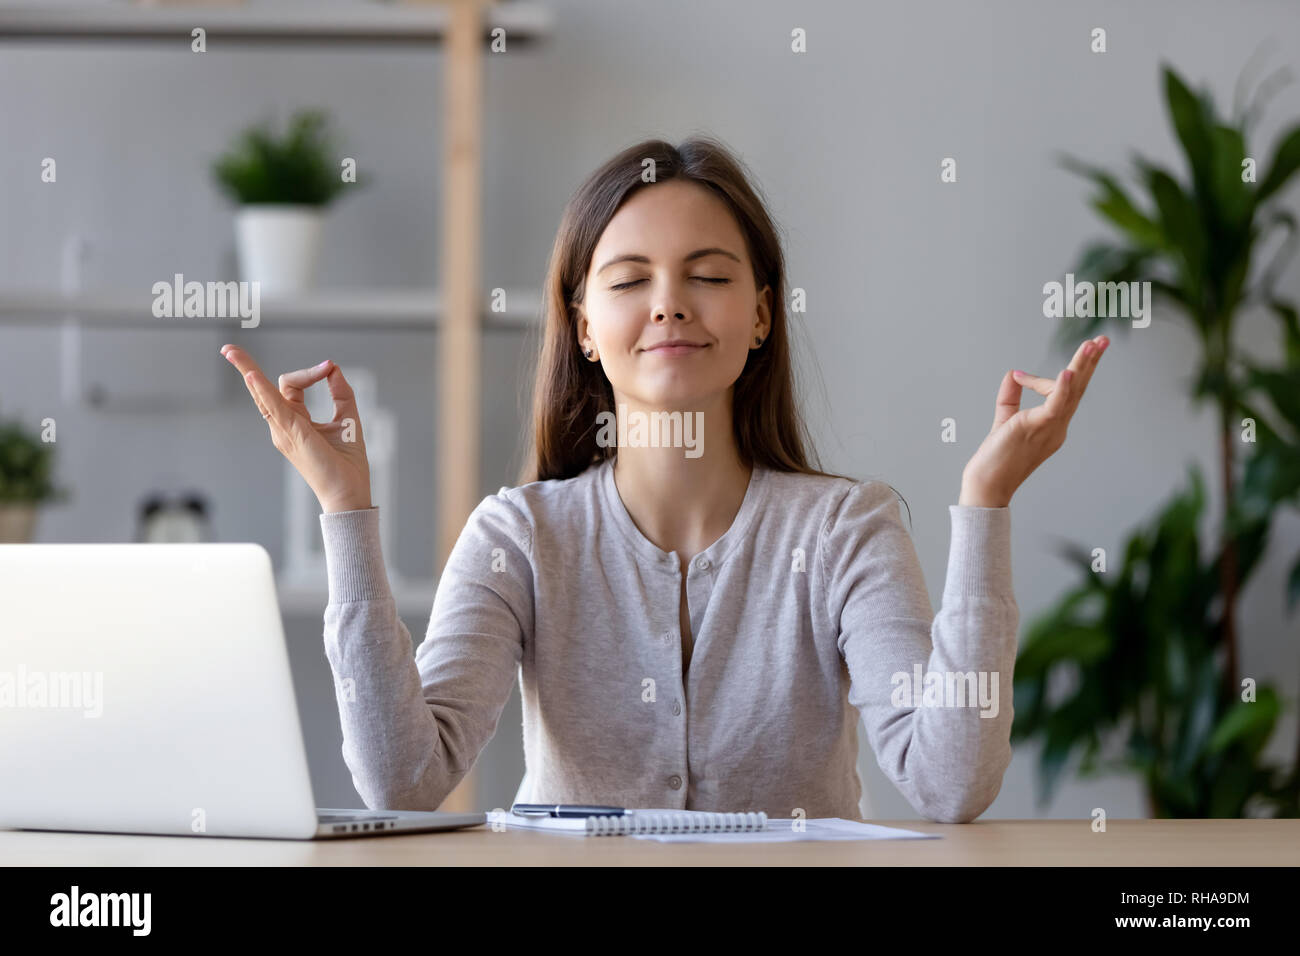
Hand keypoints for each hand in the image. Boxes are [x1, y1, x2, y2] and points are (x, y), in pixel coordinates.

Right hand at [220, 344, 372, 513]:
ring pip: (262, 395)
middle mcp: (283, 426)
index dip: (309, 373)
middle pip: (265, 388)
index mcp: (294, 421)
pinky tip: (252, 376)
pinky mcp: (292, 434)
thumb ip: (341, 392)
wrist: (349, 492)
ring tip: (230, 351)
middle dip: (247, 366)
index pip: (290, 386)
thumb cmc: (347, 463)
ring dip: (247, 370)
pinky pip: (274, 408)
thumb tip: (333, 367)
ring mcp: (283, 431)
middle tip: (230, 348)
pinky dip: (263, 391)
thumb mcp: (347, 418)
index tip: (329, 368)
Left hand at [958, 335, 1107, 506]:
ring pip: (1072, 393)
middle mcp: (1057, 427)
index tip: (1019, 375)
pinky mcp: (1037, 428)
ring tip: (1092, 344)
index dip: (1040, 380)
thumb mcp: (1004, 420)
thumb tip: (1013, 372)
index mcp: (1053, 425)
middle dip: (1090, 363)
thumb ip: (1010, 397)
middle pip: (1078, 389)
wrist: (987, 484)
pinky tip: (1068, 371)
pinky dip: (1063, 388)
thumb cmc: (996, 458)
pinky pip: (1055, 406)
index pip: (1058, 394)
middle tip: (1102, 340)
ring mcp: (1051, 428)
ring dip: (1083, 366)